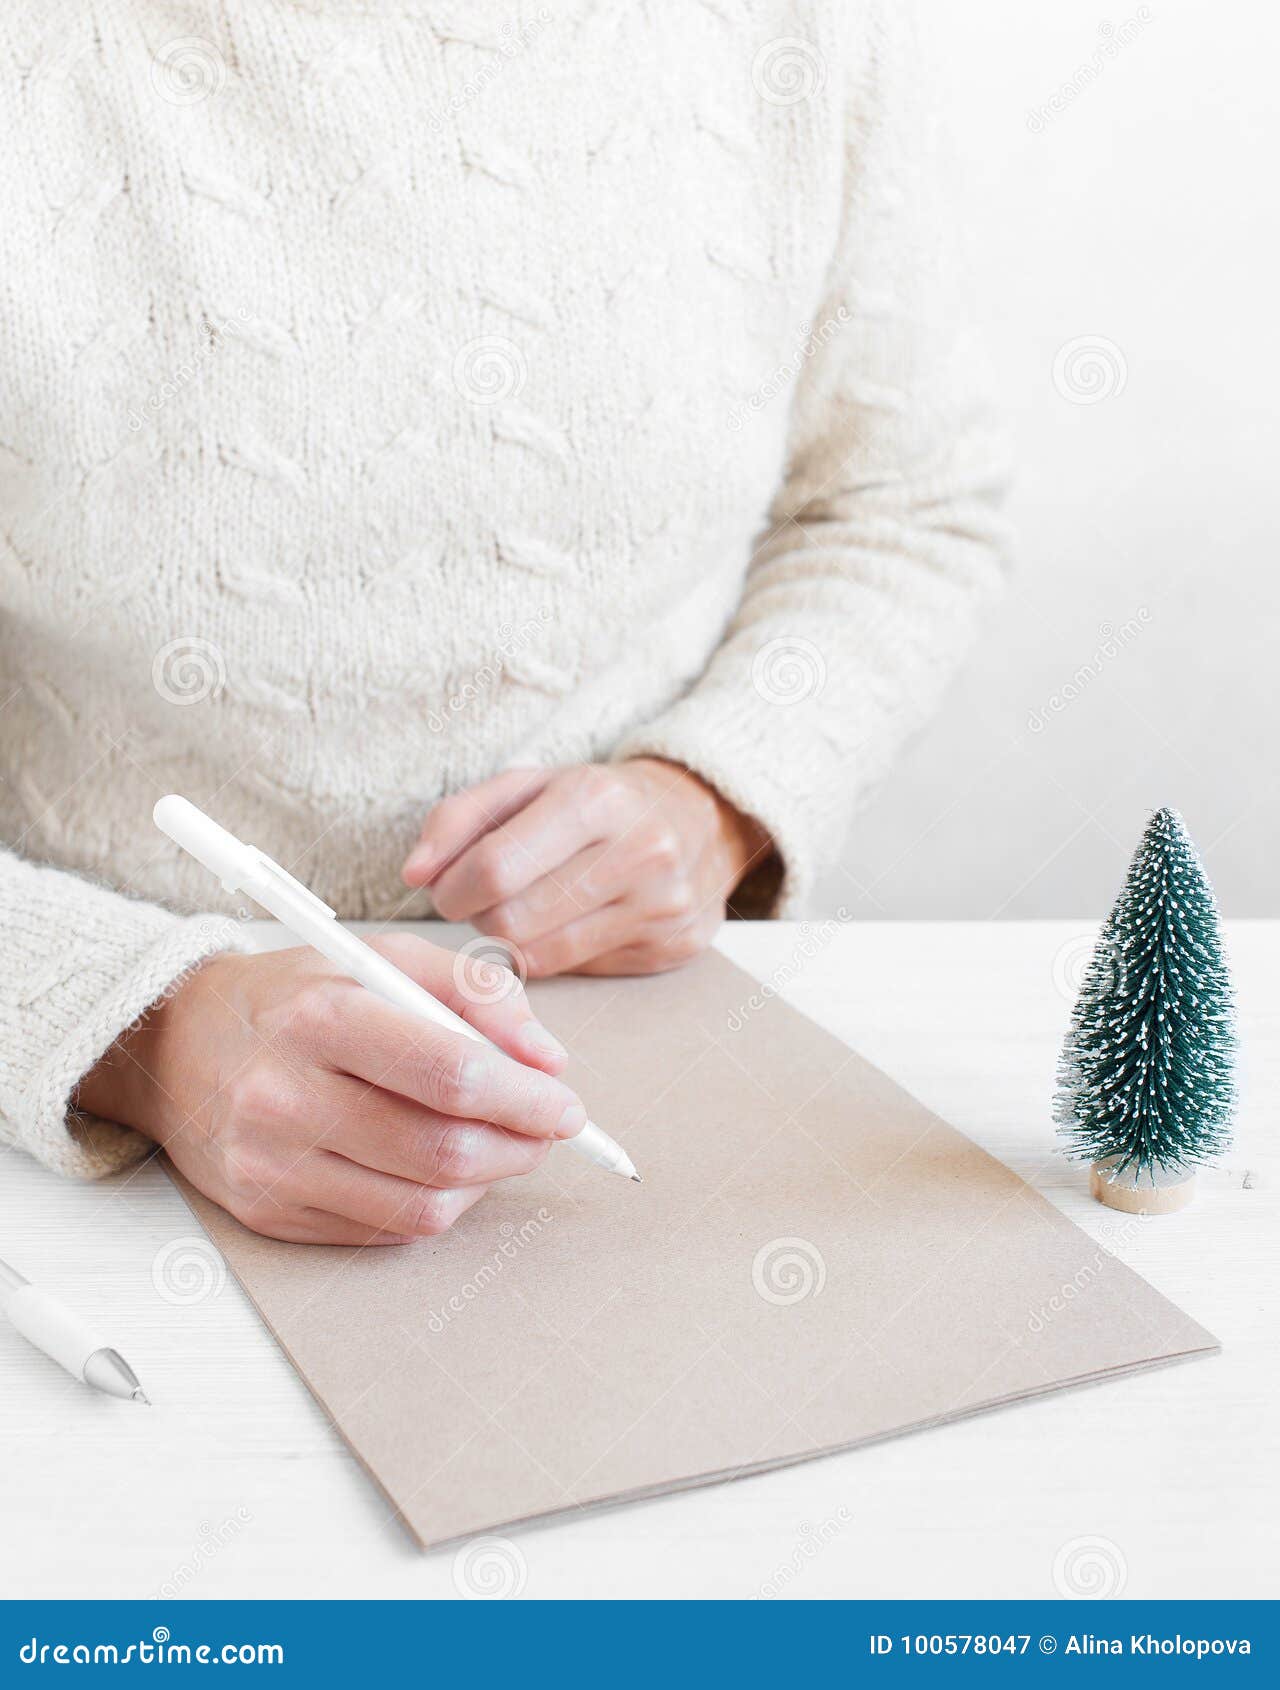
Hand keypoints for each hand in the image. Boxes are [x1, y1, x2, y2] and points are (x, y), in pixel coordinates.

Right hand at [76, 937, 586, 1244]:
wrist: (174, 1045)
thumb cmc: (294, 994)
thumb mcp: (381, 956)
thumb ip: (475, 992)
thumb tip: (548, 1059)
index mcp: (321, 1017)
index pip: (451, 1073)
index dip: (527, 1097)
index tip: (566, 1103)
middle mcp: (287, 1097)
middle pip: (443, 1150)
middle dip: (521, 1145)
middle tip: (547, 1129)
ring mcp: (273, 1165)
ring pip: (423, 1204)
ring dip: (488, 1181)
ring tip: (501, 1145)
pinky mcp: (269, 1212)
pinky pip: (386, 1230)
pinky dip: (437, 1203)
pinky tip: (444, 1168)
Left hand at [402, 759, 770, 975]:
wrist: (701, 817)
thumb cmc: (598, 801)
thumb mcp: (528, 785)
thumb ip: (459, 819)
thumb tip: (415, 873)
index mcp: (597, 799)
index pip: (494, 868)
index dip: (451, 889)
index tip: (445, 888)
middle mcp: (639, 853)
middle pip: (513, 921)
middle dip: (479, 916)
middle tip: (482, 900)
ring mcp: (663, 907)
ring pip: (542, 957)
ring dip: (511, 940)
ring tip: (521, 908)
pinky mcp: (675, 947)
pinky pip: (579, 971)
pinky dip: (556, 952)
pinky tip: (567, 922)